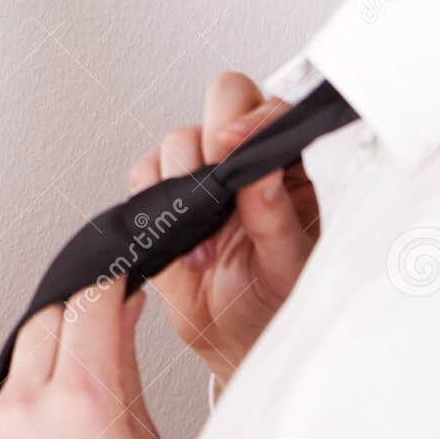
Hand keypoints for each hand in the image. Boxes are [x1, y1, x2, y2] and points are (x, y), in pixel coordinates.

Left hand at [0, 278, 163, 438]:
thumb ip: (125, 368)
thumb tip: (120, 315)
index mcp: (79, 405)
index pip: (86, 304)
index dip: (107, 286)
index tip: (117, 284)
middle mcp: (25, 411)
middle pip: (44, 320)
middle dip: (75, 318)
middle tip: (104, 334)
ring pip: (18, 362)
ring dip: (49, 365)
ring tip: (84, 407)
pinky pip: (0, 405)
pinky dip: (26, 406)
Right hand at [128, 71, 319, 386]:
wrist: (233, 340)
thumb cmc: (273, 306)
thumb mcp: (287, 270)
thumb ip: (276, 219)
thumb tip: (262, 173)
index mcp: (296, 168)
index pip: (276, 112)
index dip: (252, 119)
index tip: (232, 144)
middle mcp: (250, 159)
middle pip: (225, 98)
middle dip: (211, 137)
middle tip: (209, 178)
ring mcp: (206, 170)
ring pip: (180, 135)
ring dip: (181, 182)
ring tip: (199, 237)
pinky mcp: (166, 188)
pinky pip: (143, 169)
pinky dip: (150, 196)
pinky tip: (174, 232)